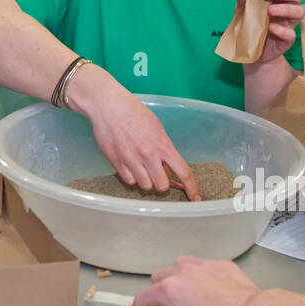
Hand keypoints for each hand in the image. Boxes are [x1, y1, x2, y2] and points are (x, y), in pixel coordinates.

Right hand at [70, 67, 201, 198]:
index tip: (196, 198)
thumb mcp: (156, 127)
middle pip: (162, 185)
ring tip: (142, 167)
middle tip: (157, 173)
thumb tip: (166, 171)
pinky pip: (129, 181)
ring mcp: (131, 160)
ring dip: (146, 180)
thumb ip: (163, 149)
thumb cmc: (134, 113)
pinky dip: (132, 177)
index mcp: (162, 145)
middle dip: (162, 182)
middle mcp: (148, 155)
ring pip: (145, 186)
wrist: (109, 106)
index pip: (183, 172)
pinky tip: (130, 166)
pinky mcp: (116, 162)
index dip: (192, 188)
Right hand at [125, 258, 262, 305]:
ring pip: (179, 270)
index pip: (141, 299)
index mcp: (168, 289)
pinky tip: (214, 296)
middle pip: (158, 280)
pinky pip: (202, 269)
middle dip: (160, 298)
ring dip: (179, 284)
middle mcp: (180, 270)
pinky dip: (201, 280)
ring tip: (193, 304)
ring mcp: (201, 264)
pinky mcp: (220, 263)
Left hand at [236, 0, 304, 66]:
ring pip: (299, 11)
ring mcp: (289, 23)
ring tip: (269, 10)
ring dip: (285, 8)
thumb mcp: (244, 9)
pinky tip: (270, 27)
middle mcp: (288, 7)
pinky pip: (291, 34)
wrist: (250, 48)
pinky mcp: (287, 39)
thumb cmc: (251, 22)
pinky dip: (282, 30)